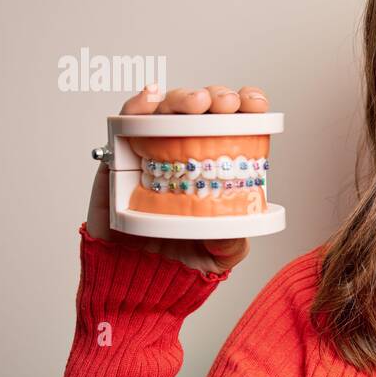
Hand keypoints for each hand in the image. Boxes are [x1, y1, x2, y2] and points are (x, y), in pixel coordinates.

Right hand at [85, 84, 269, 273]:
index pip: (236, 123)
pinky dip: (138, 105)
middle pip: (203, 108)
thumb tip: (237, 224)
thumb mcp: (222, 253)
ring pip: (167, 108)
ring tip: (196, 103)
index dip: (247, 105)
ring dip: (182, 97)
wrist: (137, 278)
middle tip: (225, 105)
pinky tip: (151, 98)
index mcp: (218, 163)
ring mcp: (152, 149)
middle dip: (217, 97)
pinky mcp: (119, 156)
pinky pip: (127, 122)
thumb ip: (234, 239)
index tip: (256, 104)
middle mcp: (187, 149)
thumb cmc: (182, 257)